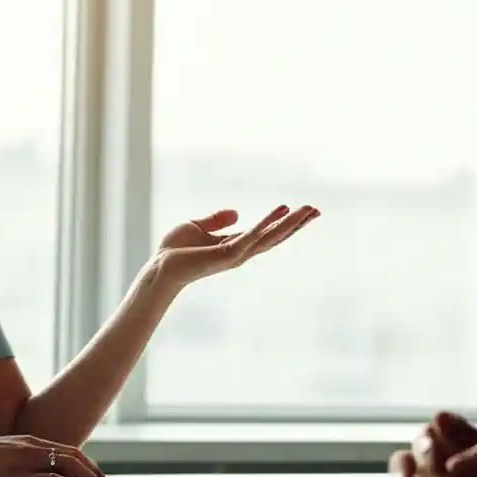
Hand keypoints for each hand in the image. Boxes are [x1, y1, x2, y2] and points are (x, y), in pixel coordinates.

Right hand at [0, 435, 115, 476]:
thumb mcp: (0, 456)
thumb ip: (20, 462)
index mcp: (28, 441)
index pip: (68, 451)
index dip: (88, 465)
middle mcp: (32, 446)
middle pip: (75, 456)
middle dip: (96, 473)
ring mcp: (26, 459)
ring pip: (70, 466)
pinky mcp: (19, 475)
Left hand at [149, 205, 319, 287]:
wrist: (159, 267)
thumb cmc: (174, 251)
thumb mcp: (196, 227)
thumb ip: (216, 220)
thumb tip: (237, 212)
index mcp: (235, 245)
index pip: (267, 233)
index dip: (285, 222)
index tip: (303, 210)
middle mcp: (241, 252)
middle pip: (276, 236)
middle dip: (297, 224)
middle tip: (317, 210)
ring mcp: (237, 254)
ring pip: (271, 236)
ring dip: (291, 223)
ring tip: (309, 209)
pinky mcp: (228, 254)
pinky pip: (253, 235)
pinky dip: (268, 222)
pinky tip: (282, 209)